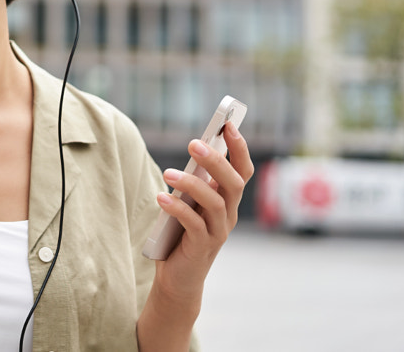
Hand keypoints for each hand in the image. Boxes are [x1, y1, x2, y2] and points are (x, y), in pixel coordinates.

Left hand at [152, 121, 254, 303]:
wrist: (179, 277)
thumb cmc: (181, 233)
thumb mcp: (189, 202)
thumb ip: (193, 182)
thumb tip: (193, 151)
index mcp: (228, 200)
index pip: (241, 171)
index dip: (239, 148)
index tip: (228, 125)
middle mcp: (229, 215)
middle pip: (233, 184)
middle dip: (216, 161)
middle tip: (194, 143)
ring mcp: (218, 232)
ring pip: (215, 203)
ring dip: (192, 184)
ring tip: (168, 173)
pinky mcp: (202, 247)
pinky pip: (194, 224)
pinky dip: (178, 209)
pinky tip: (161, 198)